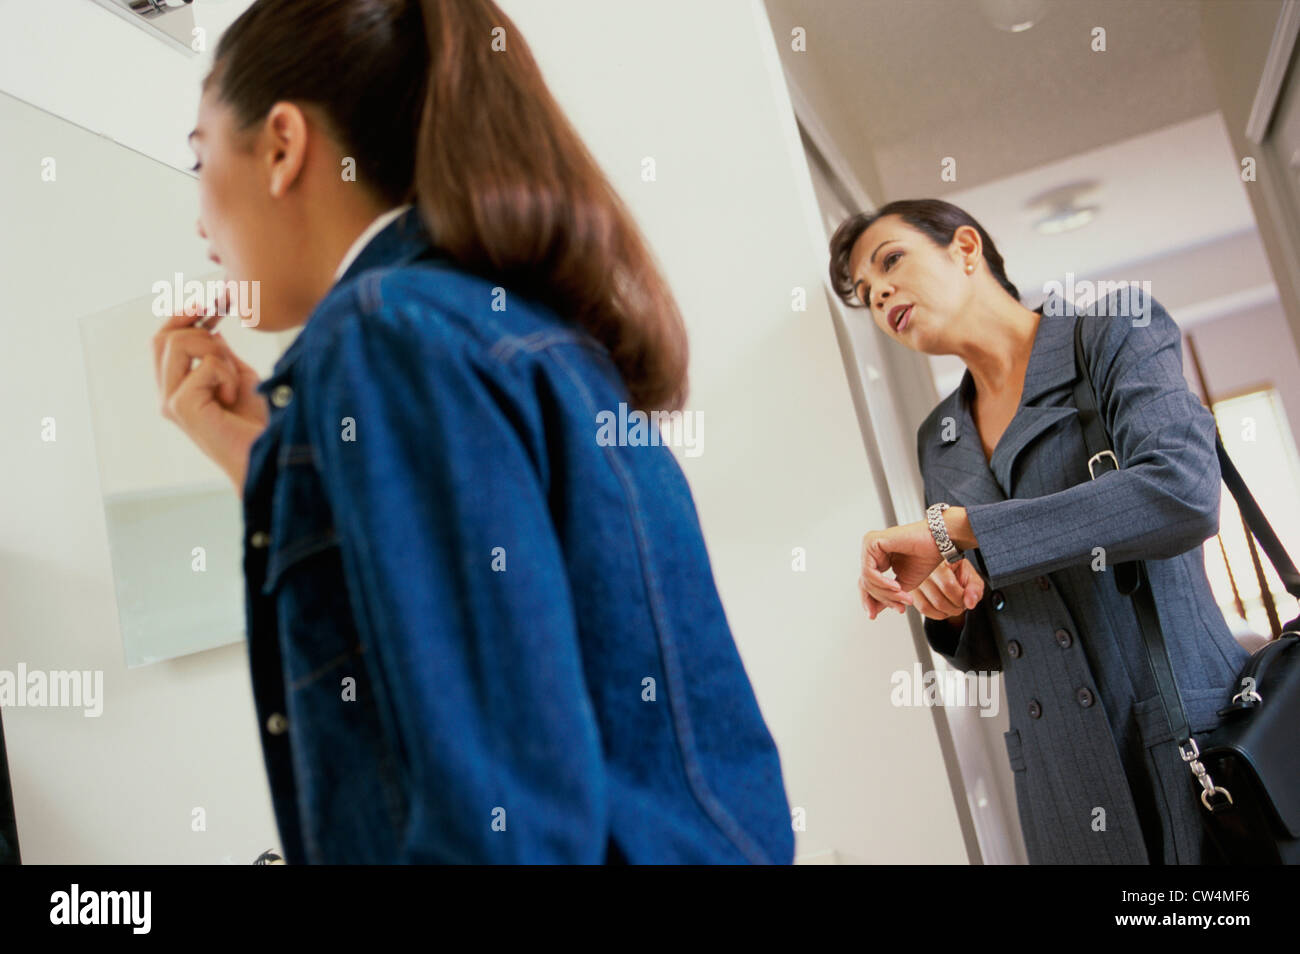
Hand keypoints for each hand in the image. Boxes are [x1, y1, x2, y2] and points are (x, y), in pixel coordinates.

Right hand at [153, 300, 268, 491]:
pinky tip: (234, 397)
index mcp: (175, 386)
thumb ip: (219, 354)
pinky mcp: (181, 408)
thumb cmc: (256, 421)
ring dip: (216, 352)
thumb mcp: (238, 377)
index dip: (183, 316)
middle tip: (224, 338)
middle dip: (196, 325)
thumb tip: (209, 327)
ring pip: (178, 344)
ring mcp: (170, 402)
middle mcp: (166, 394)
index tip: (211, 304)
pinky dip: (227, 374)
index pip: (162, 339)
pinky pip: (203, 366)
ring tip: (233, 378)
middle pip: (162, 337)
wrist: (266, 454)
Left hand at [859, 519, 943, 618]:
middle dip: (883, 599)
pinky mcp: (871, 541)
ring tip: (903, 596)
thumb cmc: (925, 559)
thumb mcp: (903, 585)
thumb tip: (873, 610)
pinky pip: (869, 571)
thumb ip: (887, 596)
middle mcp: (871, 551)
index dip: (869, 601)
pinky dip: (882, 583)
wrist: (939, 543)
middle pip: (866, 583)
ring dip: (887, 593)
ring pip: (868, 580)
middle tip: (899, 607)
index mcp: (878, 558)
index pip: (866, 583)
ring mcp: (870, 545)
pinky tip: (896, 586)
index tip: (873, 616)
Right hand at [907, 558, 984, 621]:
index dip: (960, 598)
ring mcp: (913, 581)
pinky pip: (922, 609)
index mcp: (939, 561)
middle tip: (961, 604)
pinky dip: (935, 614)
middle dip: (955, 608)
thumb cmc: (957, 570)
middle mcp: (922, 569)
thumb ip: (974, 589)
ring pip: (928, 607)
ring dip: (945, 613)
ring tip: (952, 606)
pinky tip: (942, 608)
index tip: (966, 598)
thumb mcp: (971, 576)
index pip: (948, 586)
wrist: (944, 566)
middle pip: (938, 600)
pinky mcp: (909, 590)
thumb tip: (970, 603)